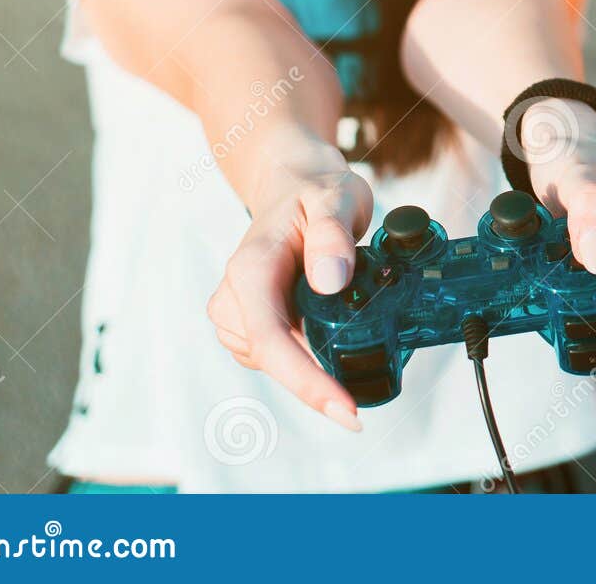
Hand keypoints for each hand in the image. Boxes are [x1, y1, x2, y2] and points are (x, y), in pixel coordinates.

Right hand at [205, 135, 373, 429]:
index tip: (345, 410)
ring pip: (276, 363)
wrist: (293, 185)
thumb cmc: (315, 191)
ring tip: (347, 330)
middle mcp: (235, 296)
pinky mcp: (249, 323)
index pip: (272, 340)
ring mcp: (238, 313)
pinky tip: (326, 331)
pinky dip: (306, 355)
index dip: (307, 382)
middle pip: (275, 361)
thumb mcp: (336, 198)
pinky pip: (278, 355)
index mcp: (251, 269)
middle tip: (361, 403)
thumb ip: (333, 235)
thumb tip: (330, 282)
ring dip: (312, 365)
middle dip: (317, 384)